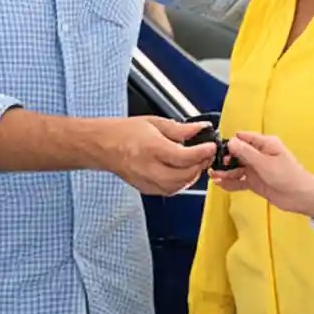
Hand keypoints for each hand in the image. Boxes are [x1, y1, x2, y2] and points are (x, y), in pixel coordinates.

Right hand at [95, 116, 214, 194]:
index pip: (184, 156)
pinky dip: (180, 183)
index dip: (202, 152)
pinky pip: (169, 191)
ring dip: (191, 176)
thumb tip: (200, 129)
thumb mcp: (154, 122)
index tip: (210, 146)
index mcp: (151, 148)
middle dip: (199, 165)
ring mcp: (146, 181)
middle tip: (205, 155)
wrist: (102, 146)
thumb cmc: (124, 132)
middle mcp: (149, 168)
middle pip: (184, 175)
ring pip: (178, 186)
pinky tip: (182, 172)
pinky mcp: (145, 188)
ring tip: (194, 163)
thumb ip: (180, 128)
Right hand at [210, 132, 313, 218]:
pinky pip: (239, 181)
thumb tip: (231, 141)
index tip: (218, 149)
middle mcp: (259, 155)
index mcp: (265, 144)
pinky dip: (230, 182)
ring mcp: (256, 169)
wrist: (300, 197)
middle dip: (225, 159)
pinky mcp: (255, 182)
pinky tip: (220, 184)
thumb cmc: (287, 176)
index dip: (230, 142)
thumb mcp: (265, 163)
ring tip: (214, 176)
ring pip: (236, 168)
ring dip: (225, 172)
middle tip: (215, 165)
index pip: (243, 138)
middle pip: (237, 154)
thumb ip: (246, 153)